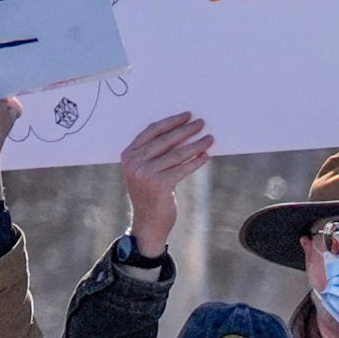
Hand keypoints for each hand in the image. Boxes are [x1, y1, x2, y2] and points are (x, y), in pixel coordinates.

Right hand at [116, 112, 213, 253]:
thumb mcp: (146, 171)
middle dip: (186, 130)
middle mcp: (134, 162)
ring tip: (210, 138)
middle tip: (202, 122)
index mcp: (128, 154)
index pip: (151, 131)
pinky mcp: (159, 185)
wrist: (148, 222)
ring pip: (177, 154)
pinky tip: (206, 156)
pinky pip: (183, 168)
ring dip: (196, 145)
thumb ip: (155, 153)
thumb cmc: (150, 194)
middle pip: (165, 140)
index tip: (186, 115)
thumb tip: (183, 133)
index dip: (170, 122)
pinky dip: (197, 161)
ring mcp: (145, 173)